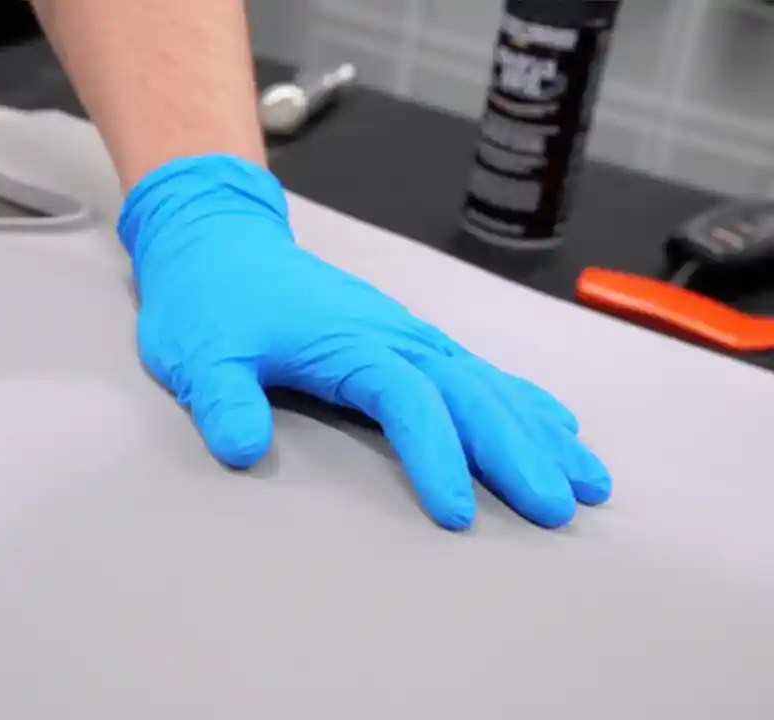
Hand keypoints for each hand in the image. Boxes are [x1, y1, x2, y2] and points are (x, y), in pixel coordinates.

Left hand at [117, 155, 610, 529]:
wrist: (215, 240)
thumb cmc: (207, 301)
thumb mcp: (198, 353)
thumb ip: (223, 399)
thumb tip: (241, 449)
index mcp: (348, 341)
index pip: (408, 400)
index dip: (436, 455)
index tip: (455, 514)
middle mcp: (391, 334)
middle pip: (470, 392)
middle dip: (518, 451)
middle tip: (559, 508)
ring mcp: (404, 333)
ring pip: (486, 382)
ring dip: (537, 430)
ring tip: (588, 479)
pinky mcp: (404, 336)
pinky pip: (477, 369)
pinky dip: (521, 401)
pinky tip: (555, 426)